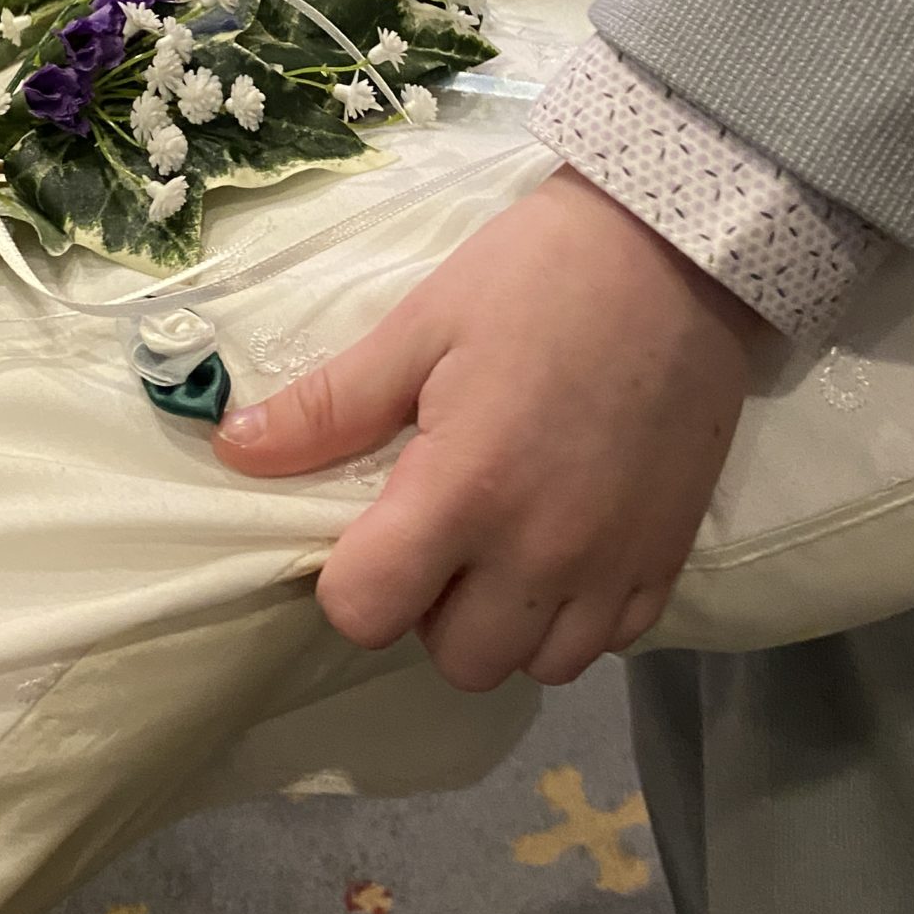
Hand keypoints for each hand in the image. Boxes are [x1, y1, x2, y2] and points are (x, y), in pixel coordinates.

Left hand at [214, 166, 778, 689]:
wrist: (681, 248)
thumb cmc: (538, 276)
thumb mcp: (421, 325)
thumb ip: (330, 406)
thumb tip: (232, 449)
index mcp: (466, 491)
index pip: (367, 611)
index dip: (349, 578)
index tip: (365, 525)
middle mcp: (541, 551)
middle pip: (456, 660)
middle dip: (427, 608)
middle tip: (437, 528)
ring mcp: (614, 563)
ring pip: (539, 665)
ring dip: (506, 621)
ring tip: (503, 542)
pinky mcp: (670, 556)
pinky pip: (613, 640)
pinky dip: (578, 613)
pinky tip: (567, 543)